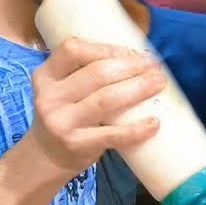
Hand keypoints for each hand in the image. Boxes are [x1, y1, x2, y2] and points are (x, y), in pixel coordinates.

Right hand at [28, 39, 162, 174]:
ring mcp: (61, 122)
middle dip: (131, 67)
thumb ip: (85, 73)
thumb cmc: (66, 115)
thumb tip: (136, 57)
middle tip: (155, 68)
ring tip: (159, 84)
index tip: (132, 53)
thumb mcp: (63, 90)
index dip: (106, 48)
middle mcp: (50, 97)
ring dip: (138, 89)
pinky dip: (136, 129)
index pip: (73, 50)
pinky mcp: (76, 144)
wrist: (47, 156)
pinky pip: (112, 135)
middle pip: (96, 74)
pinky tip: (154, 123)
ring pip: (106, 100)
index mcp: (46, 76)